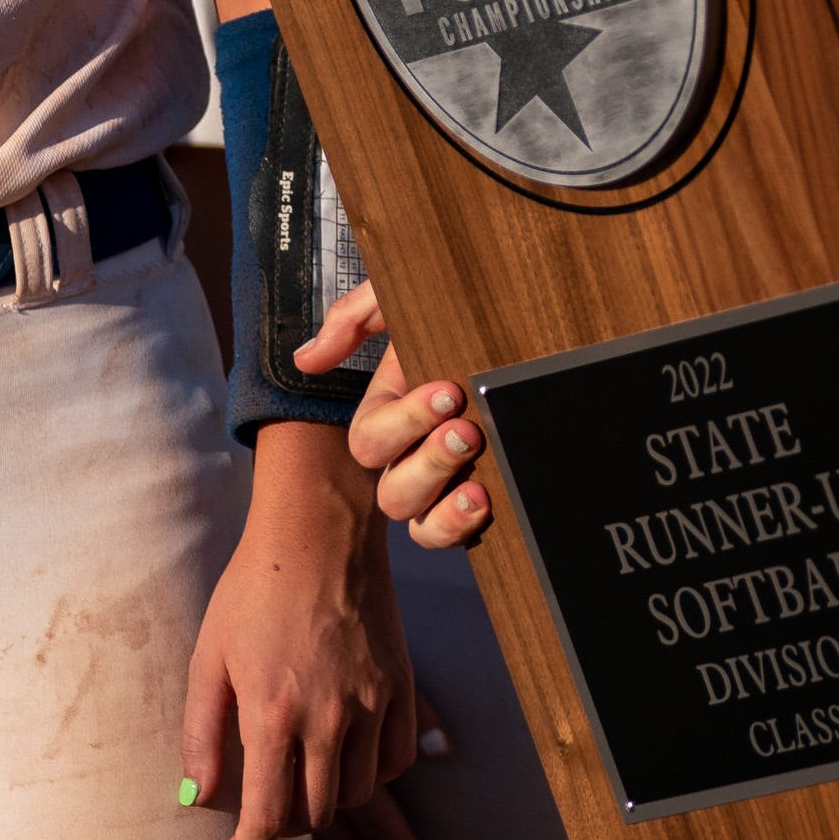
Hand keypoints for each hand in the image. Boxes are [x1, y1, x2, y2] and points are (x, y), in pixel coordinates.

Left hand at [180, 423, 411, 839]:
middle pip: (315, 814)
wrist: (318, 532)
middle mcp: (328, 717)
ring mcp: (371, 702)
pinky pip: (395, 761)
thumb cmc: (252, 591)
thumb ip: (200, 733)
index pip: (267, 818)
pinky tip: (346, 754)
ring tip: (303, 778)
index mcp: (272, 713)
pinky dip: (372, 772)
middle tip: (266, 808)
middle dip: (285, 824)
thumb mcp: (208, 658)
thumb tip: (195, 798)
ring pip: (357, 793)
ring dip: (327, 799)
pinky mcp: (399, 686)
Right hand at [317, 288, 499, 552]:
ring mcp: (445, 487)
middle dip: (429, 464)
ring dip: (443, 509)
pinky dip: (462, 529)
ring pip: (418, 524)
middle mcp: (411, 458)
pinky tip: (487, 502)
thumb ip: (357, 317)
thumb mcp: (405, 301)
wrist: (531, 325)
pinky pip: (454, 538)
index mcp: (391, 414)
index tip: (450, 392)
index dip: (404, 423)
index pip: (371, 442)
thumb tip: (307, 359)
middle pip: (392, 492)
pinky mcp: (478, 505)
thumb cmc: (461, 315)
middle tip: (468, 432)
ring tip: (477, 488)